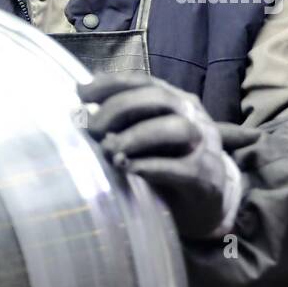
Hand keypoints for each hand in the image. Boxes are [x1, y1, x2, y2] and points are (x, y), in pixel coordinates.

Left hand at [77, 72, 243, 239]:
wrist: (206, 205)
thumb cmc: (167, 164)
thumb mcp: (145, 137)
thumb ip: (122, 120)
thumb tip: (81, 106)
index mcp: (176, 101)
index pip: (143, 81)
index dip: (110, 84)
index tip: (81, 94)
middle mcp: (193, 117)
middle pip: (158, 98)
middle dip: (118, 109)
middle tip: (93, 130)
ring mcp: (204, 146)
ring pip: (175, 128)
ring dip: (135, 137)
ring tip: (110, 151)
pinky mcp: (205, 177)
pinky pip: (180, 168)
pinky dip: (150, 166)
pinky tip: (127, 168)